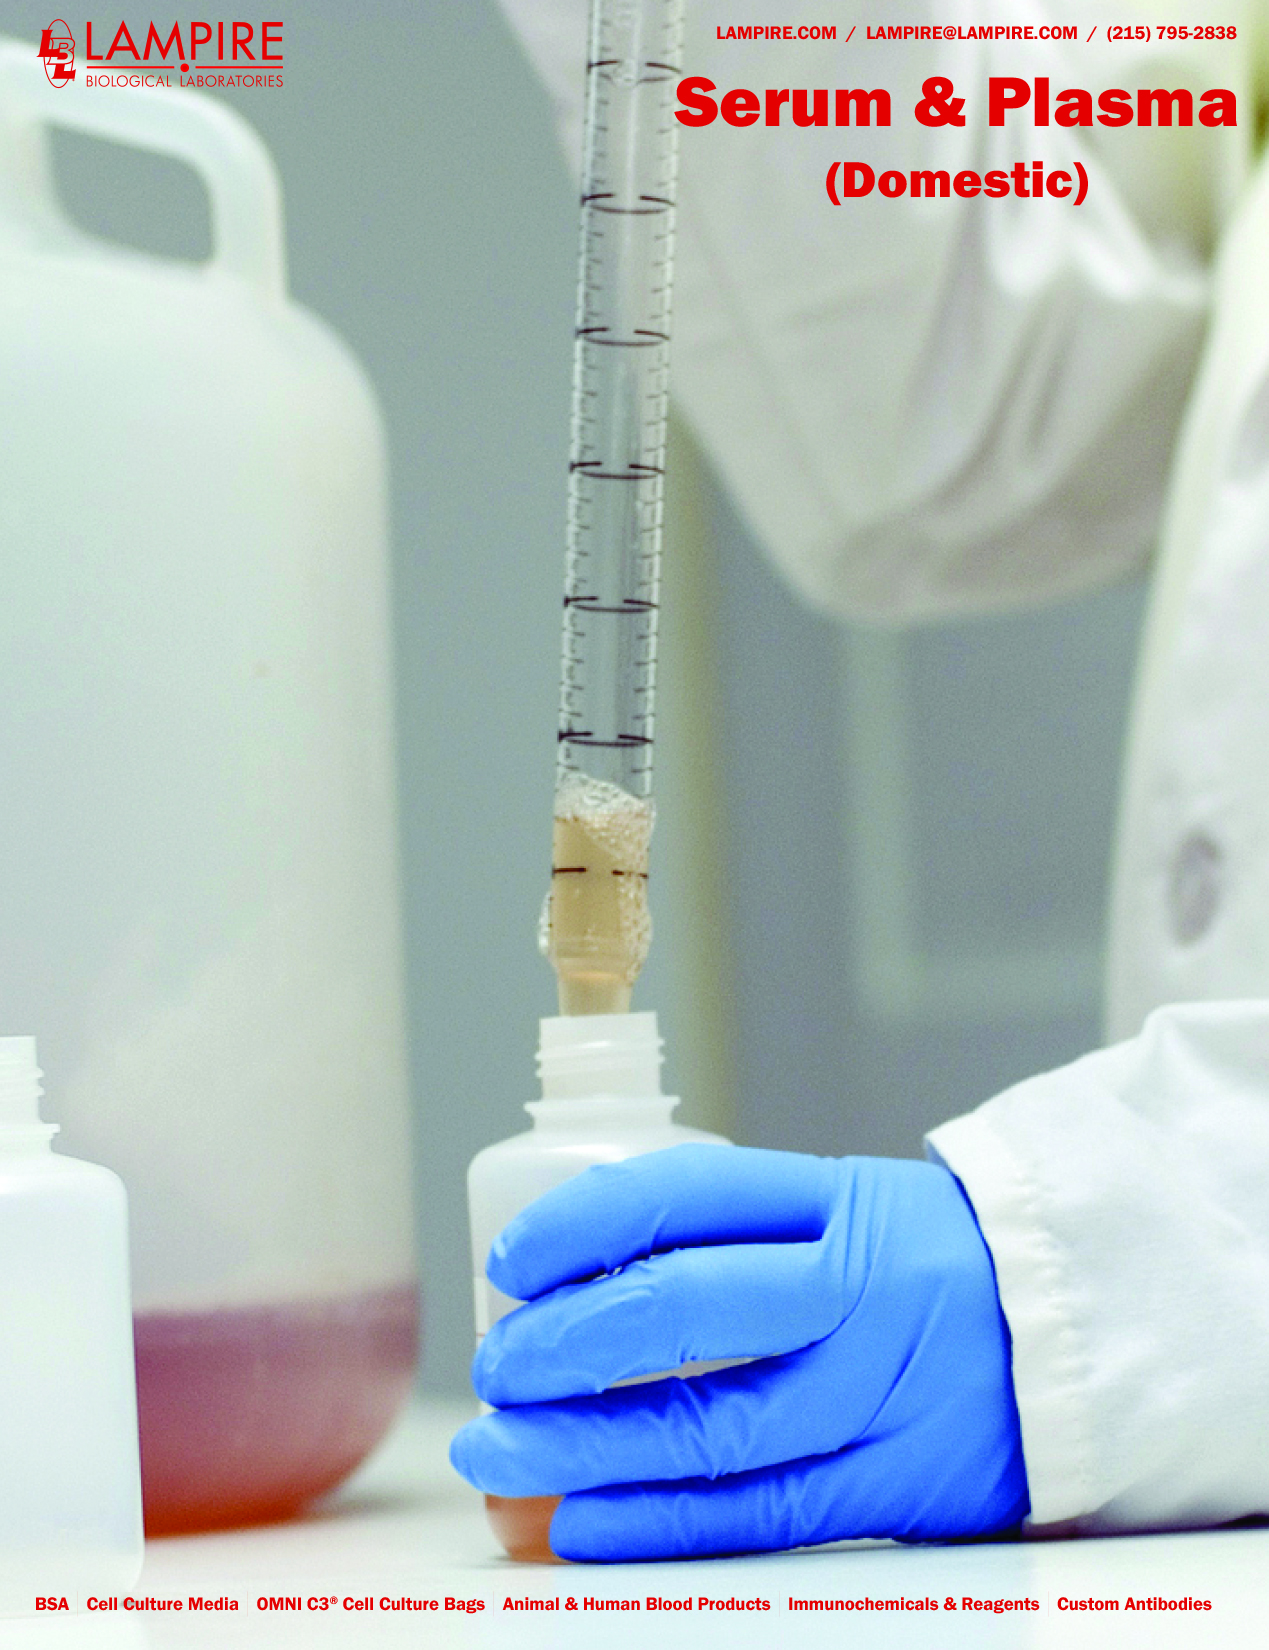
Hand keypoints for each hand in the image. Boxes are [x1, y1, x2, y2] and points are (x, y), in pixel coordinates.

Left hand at [450, 1145, 1028, 1559]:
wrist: (1081, 1330)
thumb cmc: (923, 1269)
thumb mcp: (847, 1215)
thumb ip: (736, 1239)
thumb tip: (576, 1285)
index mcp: (838, 1201)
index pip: (688, 1193)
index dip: (584, 1224)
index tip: (510, 1261)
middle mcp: (859, 1287)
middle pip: (693, 1306)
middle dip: (573, 1340)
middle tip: (497, 1366)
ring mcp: (883, 1390)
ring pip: (715, 1425)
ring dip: (591, 1445)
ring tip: (506, 1451)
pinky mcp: (902, 1486)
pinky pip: (765, 1511)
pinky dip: (665, 1522)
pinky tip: (585, 1521)